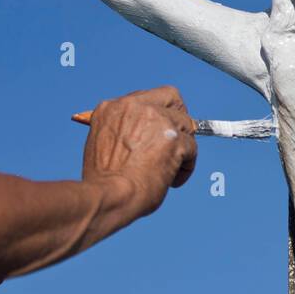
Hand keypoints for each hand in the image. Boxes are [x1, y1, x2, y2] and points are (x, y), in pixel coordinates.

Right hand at [81, 87, 197, 216]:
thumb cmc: (103, 182)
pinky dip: (186, 166)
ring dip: (182, 146)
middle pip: (171, 98)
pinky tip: (173, 181)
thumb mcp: (102, 146)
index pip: (145, 98)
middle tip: (177, 139)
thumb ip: (122, 133)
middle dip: (178, 117)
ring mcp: (157, 120)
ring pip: (186, 124)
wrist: (108, 196)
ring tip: (171, 170)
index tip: (159, 129)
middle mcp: (134, 107)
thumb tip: (144, 138)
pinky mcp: (175, 139)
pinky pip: (192, 148)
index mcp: (112, 108)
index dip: (156, 113)